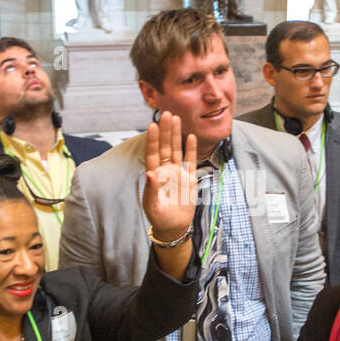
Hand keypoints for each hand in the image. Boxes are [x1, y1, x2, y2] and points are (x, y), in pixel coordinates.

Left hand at [142, 111, 197, 240]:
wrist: (174, 227)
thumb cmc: (159, 217)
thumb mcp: (153, 206)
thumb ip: (151, 189)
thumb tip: (149, 173)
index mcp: (154, 176)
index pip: (153, 153)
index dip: (153, 140)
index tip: (153, 125)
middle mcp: (165, 171)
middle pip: (165, 147)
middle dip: (165, 131)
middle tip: (167, 114)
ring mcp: (177, 173)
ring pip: (176, 150)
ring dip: (176, 135)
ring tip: (176, 118)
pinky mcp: (189, 179)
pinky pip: (190, 161)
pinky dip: (190, 149)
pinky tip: (191, 136)